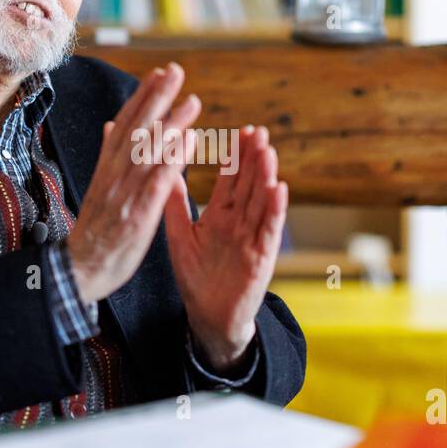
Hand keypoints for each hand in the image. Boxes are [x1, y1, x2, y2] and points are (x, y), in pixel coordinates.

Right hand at [67, 63, 199, 303]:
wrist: (80, 270)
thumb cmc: (95, 231)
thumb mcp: (98, 187)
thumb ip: (108, 154)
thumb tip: (112, 123)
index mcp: (107, 168)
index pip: (125, 124)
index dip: (143, 97)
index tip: (160, 74)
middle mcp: (115, 176)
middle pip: (137, 130)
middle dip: (157, 99)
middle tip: (177, 72)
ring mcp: (125, 195)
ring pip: (149, 153)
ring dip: (171, 124)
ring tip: (193, 102)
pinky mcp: (137, 216)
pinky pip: (157, 185)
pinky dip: (172, 161)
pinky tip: (188, 142)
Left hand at [164, 125, 287, 374]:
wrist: (208, 316)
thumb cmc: (196, 278)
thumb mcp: (180, 237)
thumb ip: (175, 206)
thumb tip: (166, 172)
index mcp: (220, 216)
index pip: (231, 180)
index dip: (237, 157)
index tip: (243, 131)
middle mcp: (239, 224)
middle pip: (249, 185)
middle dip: (254, 159)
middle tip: (260, 131)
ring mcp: (251, 240)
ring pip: (260, 203)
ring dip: (266, 177)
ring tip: (268, 151)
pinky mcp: (260, 259)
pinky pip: (268, 231)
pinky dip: (275, 211)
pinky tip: (280, 189)